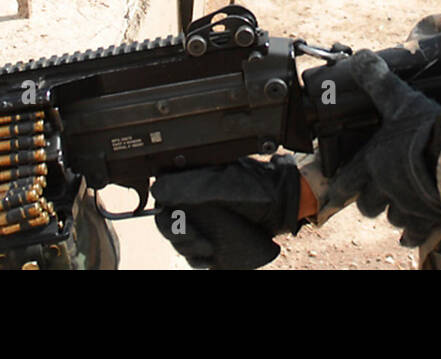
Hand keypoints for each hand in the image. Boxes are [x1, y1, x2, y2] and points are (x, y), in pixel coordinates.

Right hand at [151, 156, 302, 269]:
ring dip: (190, 250)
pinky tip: (210, 260)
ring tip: (210, 250)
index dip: (167, 216)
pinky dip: (199, 259)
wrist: (283, 205)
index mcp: (190, 181)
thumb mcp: (223, 185)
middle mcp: (193, 199)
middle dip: (180, 237)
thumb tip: (157, 189)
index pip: (162, 200)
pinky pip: (195, 253)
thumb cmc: (257, 188)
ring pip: (180, 241)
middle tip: (201, 242)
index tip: (185, 226)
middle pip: (168, 223)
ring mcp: (203, 219)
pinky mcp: (212, 236)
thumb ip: (190, 186)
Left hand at [325, 50, 440, 246]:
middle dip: (369, 200)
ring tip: (401, 202)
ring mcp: (405, 207)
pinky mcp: (426, 220)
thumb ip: (379, 82)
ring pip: (391, 217)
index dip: (340, 186)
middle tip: (375, 193)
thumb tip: (359, 58)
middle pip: (367, 204)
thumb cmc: (425, 131)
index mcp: (373, 163)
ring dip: (393, 211)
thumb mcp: (400, 100)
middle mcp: (384, 189)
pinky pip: (414, 233)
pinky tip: (416, 229)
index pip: (346, 181)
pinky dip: (414, 231)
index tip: (335, 191)